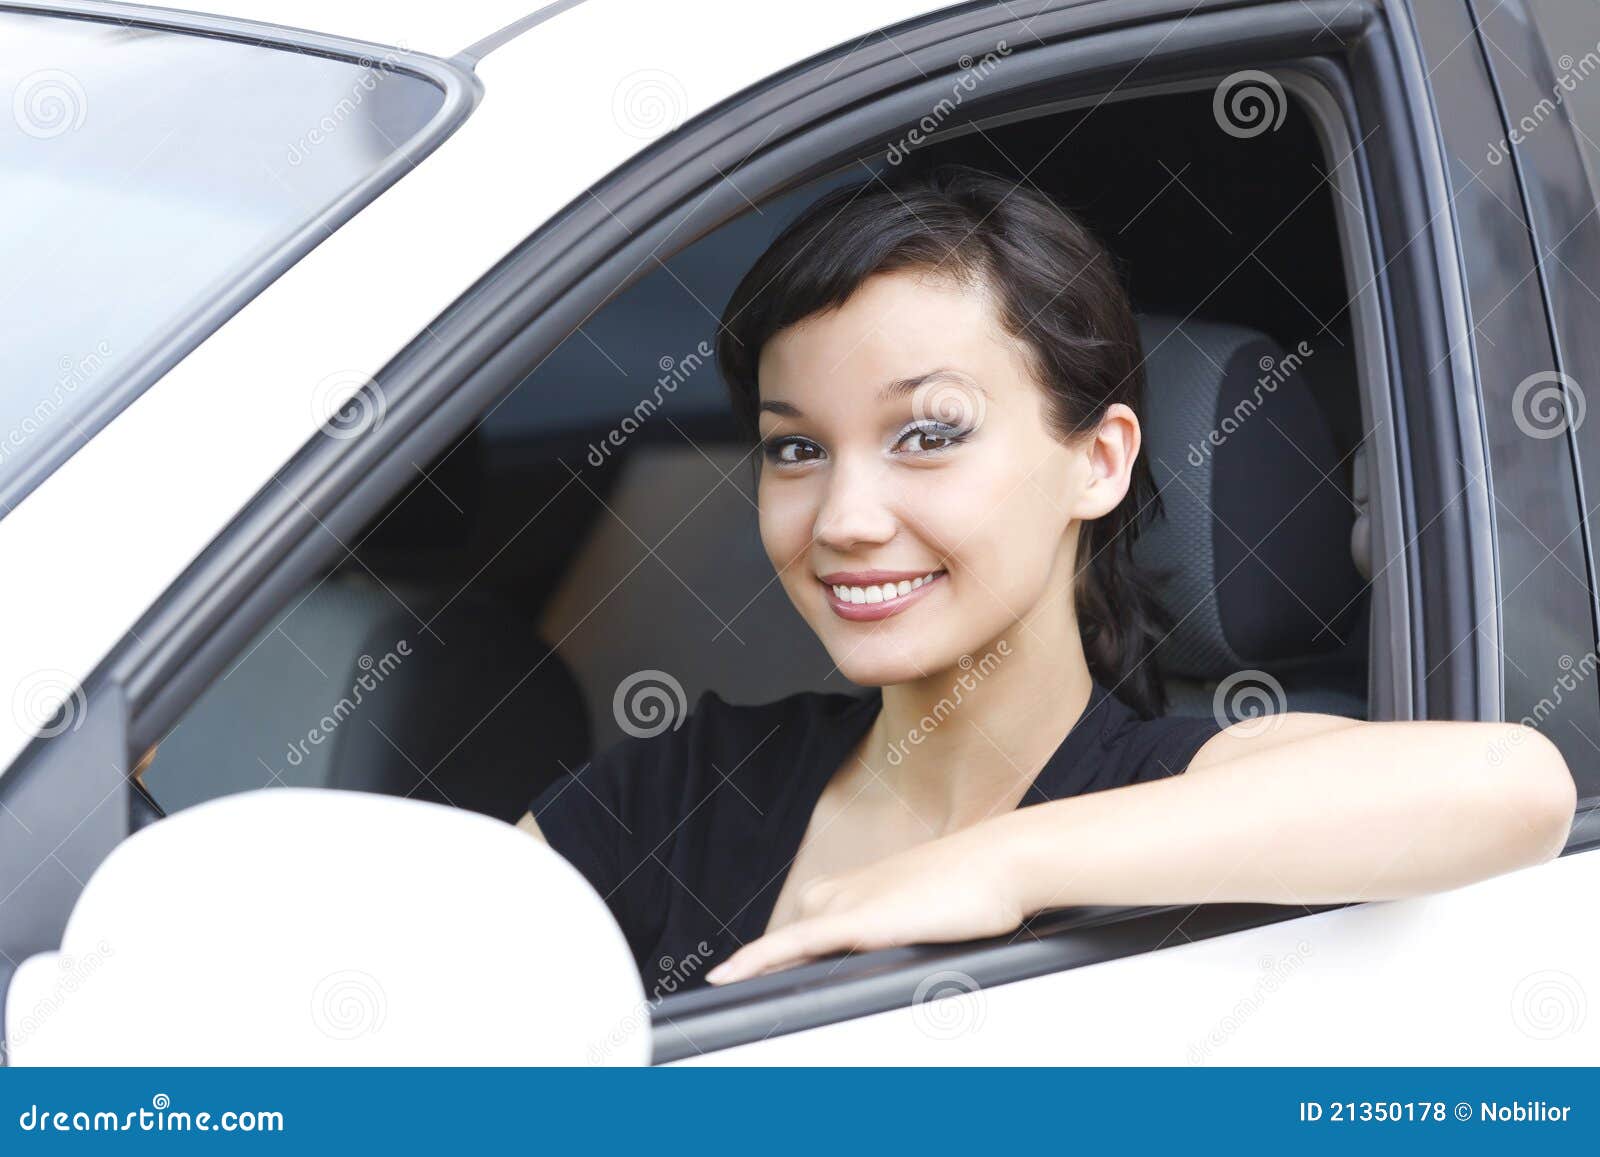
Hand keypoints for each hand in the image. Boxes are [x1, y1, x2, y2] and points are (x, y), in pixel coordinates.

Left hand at [704, 820, 1024, 984]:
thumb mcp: (923, 919)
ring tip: (737, 1011)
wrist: (1001, 864)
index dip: (772, 972)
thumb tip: (887, 969)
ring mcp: (841, 905)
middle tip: (751, 1021)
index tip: (748, 997)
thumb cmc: (974, 892)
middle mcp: (834, 894)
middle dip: (767, 985)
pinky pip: (789, 944)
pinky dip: (754, 961)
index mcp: (846, 892)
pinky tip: (726, 977)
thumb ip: (893, 941)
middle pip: (785, 951)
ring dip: (759, 982)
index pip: (794, 941)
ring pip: (783, 950)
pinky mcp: (853, 919)